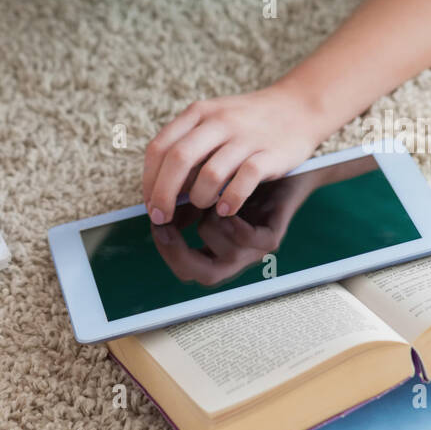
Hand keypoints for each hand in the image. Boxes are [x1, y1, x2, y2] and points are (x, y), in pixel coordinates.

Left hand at [143, 84, 320, 225]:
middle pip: (178, 159)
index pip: (160, 147)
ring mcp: (245, 137)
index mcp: (198, 113)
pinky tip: (226, 209)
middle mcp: (219, 122)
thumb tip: (162, 187)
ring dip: (199, 198)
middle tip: (161, 216)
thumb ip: (188, 145)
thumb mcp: (213, 120)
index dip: (149, 179)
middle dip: (164, 193)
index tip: (150, 202)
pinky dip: (231, 200)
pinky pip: (244, 180)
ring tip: (203, 205)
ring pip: (210, 173)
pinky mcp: (269, 153)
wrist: (298, 107)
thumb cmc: (248, 121)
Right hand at [150, 165, 331, 284]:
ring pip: (226, 255)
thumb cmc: (236, 168)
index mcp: (215, 245)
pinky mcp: (273, 235)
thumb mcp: (204, 182)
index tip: (154, 219)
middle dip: (178, 253)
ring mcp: (256, 249)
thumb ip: (182, 197)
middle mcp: (235, 253)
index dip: (166, 249)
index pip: (185, 268)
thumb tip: (153, 201)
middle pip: (204, 275)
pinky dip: (233, 221)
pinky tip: (228, 199)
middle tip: (165, 223)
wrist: (278, 153)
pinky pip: (251, 241)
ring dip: (209, 223)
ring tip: (208, 196)